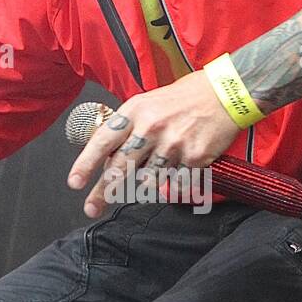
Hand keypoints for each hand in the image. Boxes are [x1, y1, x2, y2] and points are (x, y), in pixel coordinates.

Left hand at [67, 70, 240, 217]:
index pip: (103, 141)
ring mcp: (173, 144)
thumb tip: (108, 157)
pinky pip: (174, 182)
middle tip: (92, 208)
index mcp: (135, 111)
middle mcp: (151, 128)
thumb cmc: (185, 98)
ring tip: (142, 185)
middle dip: (103, 192)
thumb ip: (129, 127)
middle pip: (120, 168)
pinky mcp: (194, 158)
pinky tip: (173, 177)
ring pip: (146, 180)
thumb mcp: (149, 103)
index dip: (86, 164)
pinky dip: (170, 184)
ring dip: (141, 187)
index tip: (75, 183)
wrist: (225, 94)